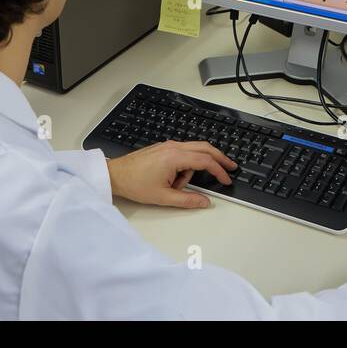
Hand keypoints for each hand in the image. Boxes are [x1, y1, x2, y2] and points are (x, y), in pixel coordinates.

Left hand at [106, 140, 236, 208]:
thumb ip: (187, 200)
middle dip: (219, 158)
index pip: (205, 161)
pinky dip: (187, 163)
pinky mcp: (163, 148)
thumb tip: (205, 202)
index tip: (226, 179)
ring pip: (194, 150)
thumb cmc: (135, 184)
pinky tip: (176, 177)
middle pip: (205, 147)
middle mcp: (173, 147)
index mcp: (175, 157)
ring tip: (178, 186)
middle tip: (230, 167)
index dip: (219, 170)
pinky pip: (183, 152)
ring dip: (195, 166)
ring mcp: (168, 145)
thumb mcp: (163, 197)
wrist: (115, 175)